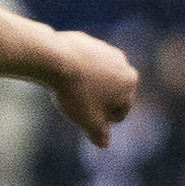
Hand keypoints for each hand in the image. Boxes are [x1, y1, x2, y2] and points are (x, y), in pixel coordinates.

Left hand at [44, 31, 139, 145]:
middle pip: (110, 92)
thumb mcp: (88, 120)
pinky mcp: (85, 41)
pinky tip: (61, 77)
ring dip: (87, 87)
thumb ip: (99, 134)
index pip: (121, 111)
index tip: (85, 118)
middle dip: (96, 102)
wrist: (54, 58)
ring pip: (97, 77)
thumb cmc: (75, 92)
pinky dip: (76, 72)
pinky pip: (82, 64)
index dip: (102, 121)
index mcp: (130, 81)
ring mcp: (104, 49)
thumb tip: (104, 144)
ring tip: (68, 92)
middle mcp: (122, 62)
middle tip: (76, 107)